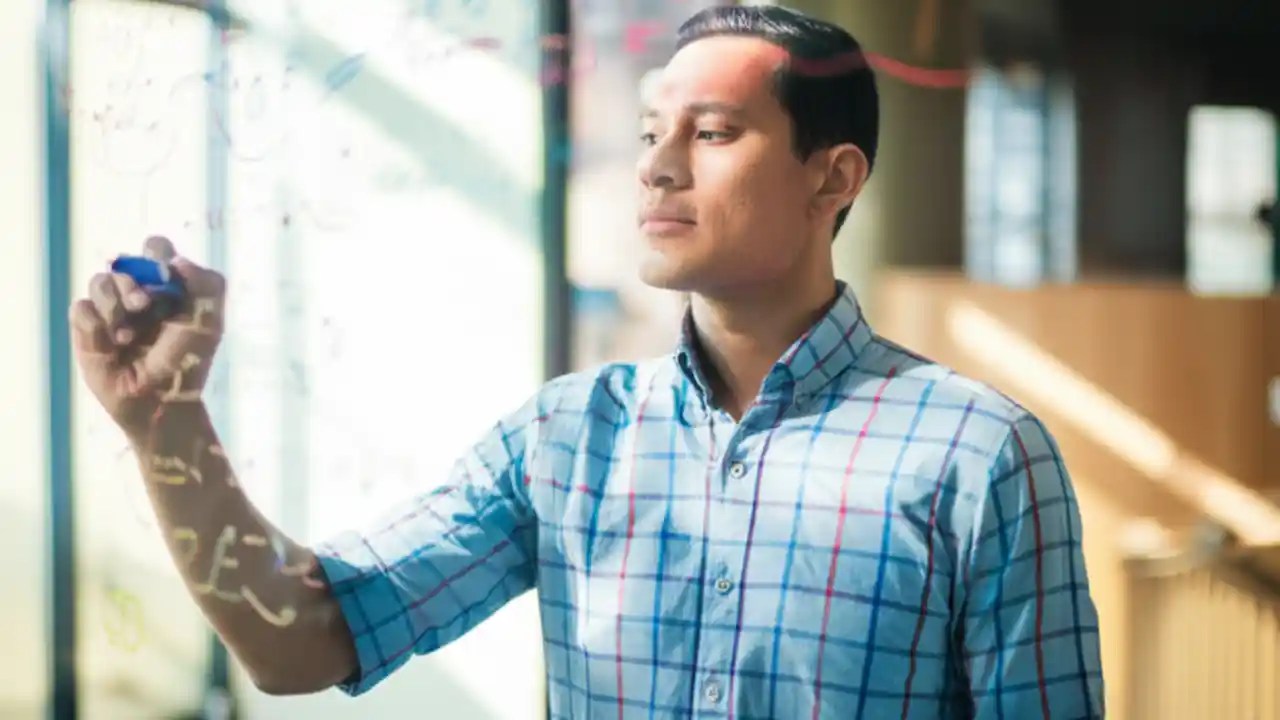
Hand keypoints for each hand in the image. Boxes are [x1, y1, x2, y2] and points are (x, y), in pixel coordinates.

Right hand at [70, 236, 225, 437]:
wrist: (163, 400)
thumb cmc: (188, 361)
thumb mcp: (209, 323)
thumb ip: (207, 285)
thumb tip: (178, 261)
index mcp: (167, 285)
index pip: (155, 248)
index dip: (156, 253)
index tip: (166, 274)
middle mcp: (136, 292)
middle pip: (124, 261)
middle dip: (134, 281)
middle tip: (144, 305)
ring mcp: (111, 309)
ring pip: (99, 281)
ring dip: (115, 306)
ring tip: (128, 336)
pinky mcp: (88, 329)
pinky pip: (81, 309)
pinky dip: (97, 325)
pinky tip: (114, 346)